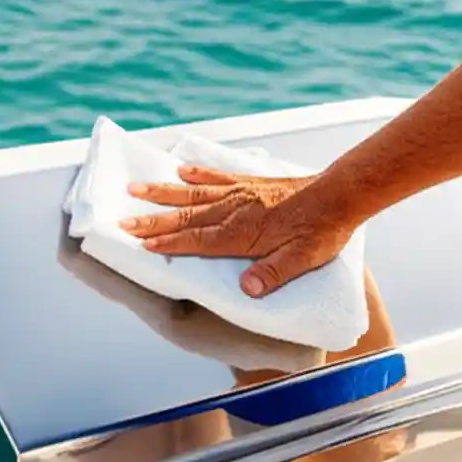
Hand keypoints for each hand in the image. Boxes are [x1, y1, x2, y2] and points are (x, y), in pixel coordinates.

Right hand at [120, 165, 354, 297]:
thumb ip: (275, 273)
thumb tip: (248, 289)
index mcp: (243, 233)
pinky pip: (216, 177)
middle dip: (152, 220)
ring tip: (134, 188)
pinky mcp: (249, 182)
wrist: (340, 195)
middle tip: (121, 220)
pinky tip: (180, 171)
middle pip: (186, 217)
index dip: (168, 243)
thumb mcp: (304, 259)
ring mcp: (240, 193)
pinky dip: (196, 174)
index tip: (140, 244)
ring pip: (193, 194)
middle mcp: (235, 210)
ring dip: (163, 193)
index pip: (197, 241)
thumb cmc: (322, 231)